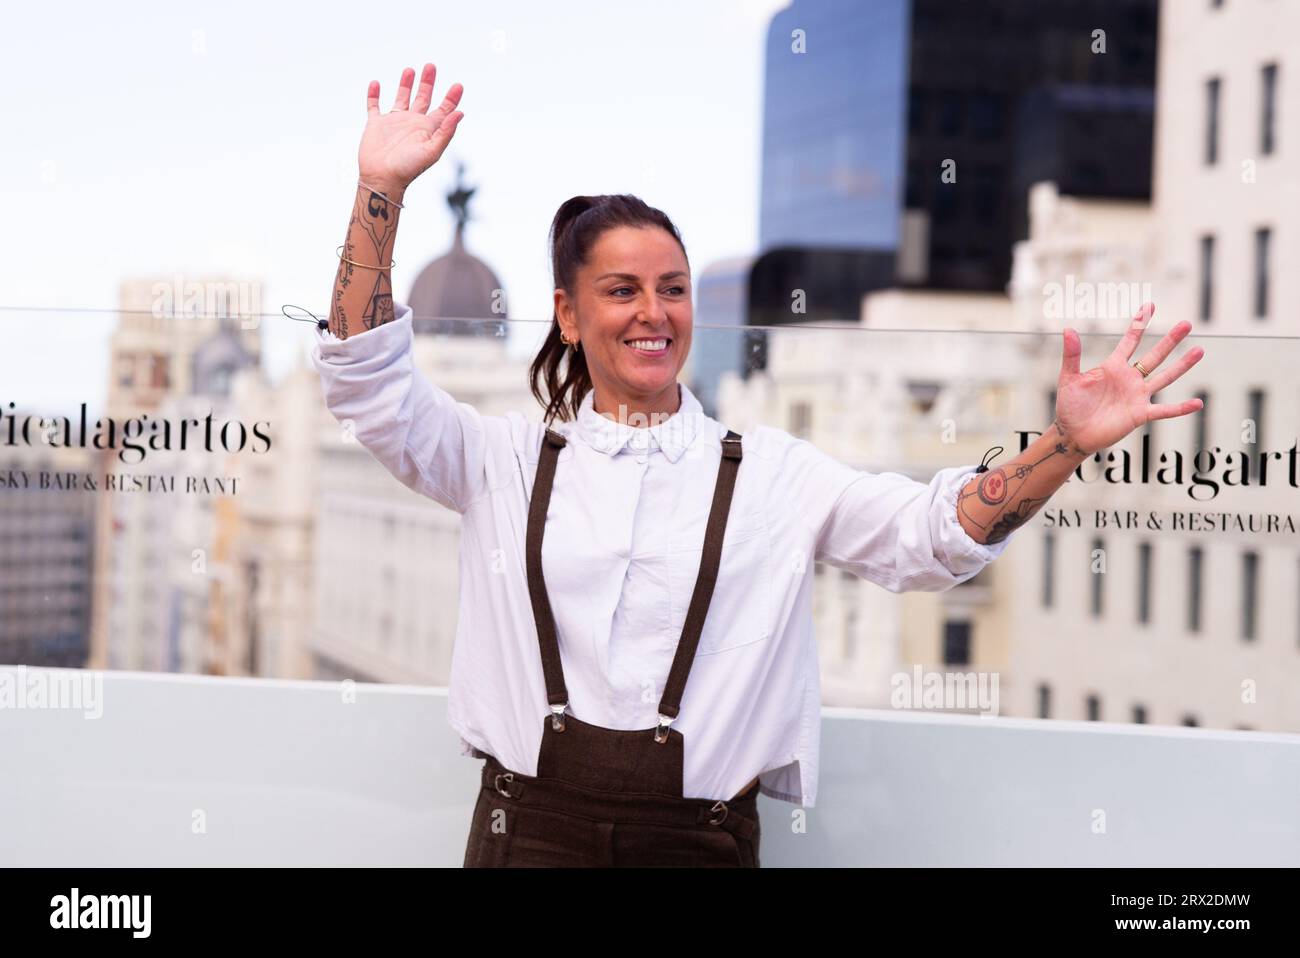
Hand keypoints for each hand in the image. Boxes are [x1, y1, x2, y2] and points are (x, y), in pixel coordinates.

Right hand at [359, 63, 463, 198]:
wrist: (382, 179)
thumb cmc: (408, 168)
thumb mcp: (431, 151)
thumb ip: (445, 132)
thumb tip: (459, 113)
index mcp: (427, 129)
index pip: (443, 110)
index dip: (451, 98)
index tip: (458, 85)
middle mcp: (412, 123)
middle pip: (423, 98)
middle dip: (428, 82)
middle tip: (431, 66)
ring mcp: (394, 122)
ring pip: (401, 97)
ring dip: (405, 84)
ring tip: (410, 69)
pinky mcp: (376, 124)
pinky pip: (374, 106)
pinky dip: (374, 95)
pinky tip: (376, 83)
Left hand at [1055, 303, 1205, 455]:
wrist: (1073, 433)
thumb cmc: (1070, 406)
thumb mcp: (1069, 378)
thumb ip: (1072, 355)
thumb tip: (1068, 329)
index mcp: (1113, 367)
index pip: (1130, 341)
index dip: (1139, 324)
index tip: (1150, 305)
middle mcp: (1130, 379)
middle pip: (1155, 355)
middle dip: (1170, 340)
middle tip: (1187, 323)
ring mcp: (1137, 396)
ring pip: (1165, 377)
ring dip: (1183, 365)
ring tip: (1200, 350)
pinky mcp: (1140, 414)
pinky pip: (1164, 411)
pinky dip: (1181, 408)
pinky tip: (1198, 403)